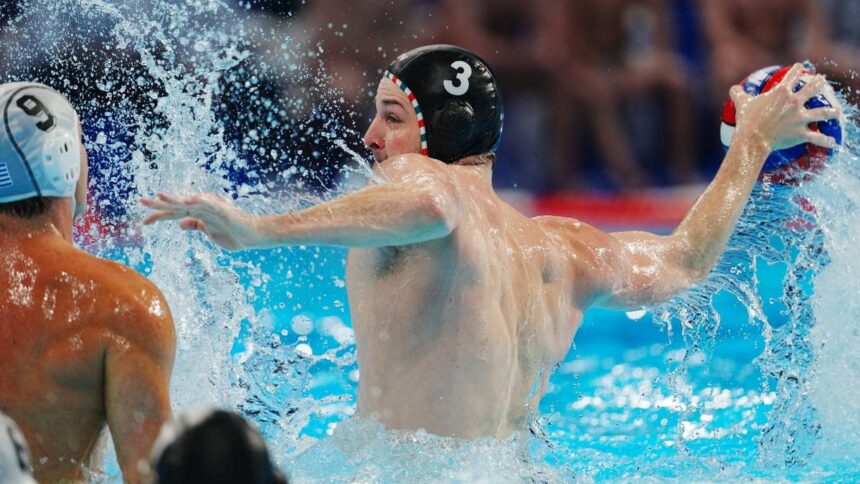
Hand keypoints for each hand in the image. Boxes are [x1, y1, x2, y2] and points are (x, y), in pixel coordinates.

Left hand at [140, 193, 257, 250]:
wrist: (253, 236)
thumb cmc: (233, 233)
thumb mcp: (210, 232)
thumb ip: (196, 225)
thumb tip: (180, 223)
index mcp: (198, 214)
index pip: (174, 213)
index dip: (159, 216)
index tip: (143, 222)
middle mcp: (202, 208)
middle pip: (177, 205)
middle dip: (159, 204)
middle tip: (141, 201)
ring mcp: (212, 208)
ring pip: (190, 203)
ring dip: (175, 200)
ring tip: (159, 196)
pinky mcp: (223, 211)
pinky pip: (209, 205)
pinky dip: (199, 202)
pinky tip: (188, 200)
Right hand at [731, 63, 840, 150]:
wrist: (752, 140)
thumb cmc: (747, 121)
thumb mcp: (741, 104)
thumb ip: (738, 93)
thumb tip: (733, 88)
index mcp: (781, 92)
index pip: (792, 76)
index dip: (796, 69)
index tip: (799, 66)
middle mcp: (794, 102)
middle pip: (812, 89)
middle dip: (819, 83)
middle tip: (822, 81)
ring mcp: (800, 118)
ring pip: (822, 112)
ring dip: (831, 112)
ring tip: (836, 112)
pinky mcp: (801, 133)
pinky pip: (817, 137)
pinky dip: (825, 140)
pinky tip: (832, 143)